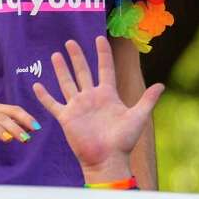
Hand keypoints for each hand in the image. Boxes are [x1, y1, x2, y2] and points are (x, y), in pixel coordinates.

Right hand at [33, 35, 163, 181]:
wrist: (108, 159)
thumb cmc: (123, 141)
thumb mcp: (138, 117)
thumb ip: (148, 100)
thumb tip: (162, 85)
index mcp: (108, 95)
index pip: (105, 68)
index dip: (102, 54)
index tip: (99, 39)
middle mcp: (91, 97)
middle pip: (83, 71)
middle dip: (77, 56)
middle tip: (70, 41)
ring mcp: (78, 107)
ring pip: (67, 83)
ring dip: (61, 69)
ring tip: (56, 55)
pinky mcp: (66, 118)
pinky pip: (53, 104)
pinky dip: (44, 96)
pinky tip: (36, 85)